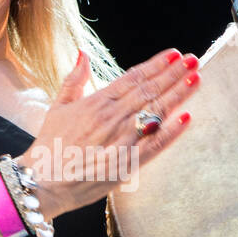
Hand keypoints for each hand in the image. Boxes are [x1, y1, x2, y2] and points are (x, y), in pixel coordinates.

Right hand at [15, 48, 200, 218]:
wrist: (42, 182)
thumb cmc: (49, 146)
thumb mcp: (57, 107)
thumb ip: (74, 80)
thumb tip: (83, 54)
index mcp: (96, 102)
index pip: (133, 78)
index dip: (155, 64)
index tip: (173, 54)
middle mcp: (111, 118)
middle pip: (149, 91)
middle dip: (173, 74)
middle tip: (192, 60)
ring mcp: (120, 141)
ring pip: (155, 113)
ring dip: (178, 94)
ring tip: (195, 78)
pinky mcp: (126, 165)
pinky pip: (154, 145)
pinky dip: (171, 132)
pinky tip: (187, 117)